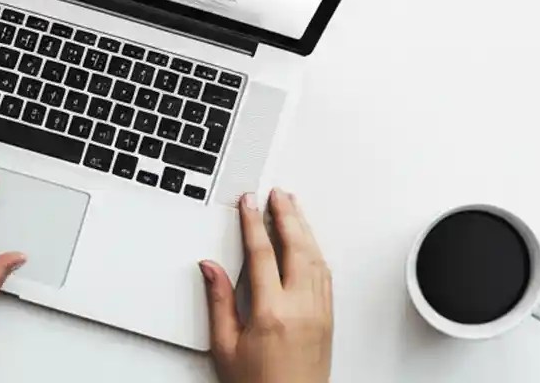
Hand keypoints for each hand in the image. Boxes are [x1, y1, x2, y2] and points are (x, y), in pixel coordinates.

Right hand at [199, 189, 332, 382]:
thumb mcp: (225, 346)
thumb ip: (219, 302)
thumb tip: (210, 268)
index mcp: (272, 312)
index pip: (261, 254)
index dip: (253, 223)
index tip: (248, 204)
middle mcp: (301, 308)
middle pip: (296, 247)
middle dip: (286, 215)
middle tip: (277, 194)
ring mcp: (319, 312)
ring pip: (315, 258)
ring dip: (304, 228)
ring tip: (293, 207)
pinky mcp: (328, 319)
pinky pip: (325, 275)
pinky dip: (316, 251)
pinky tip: (309, 242)